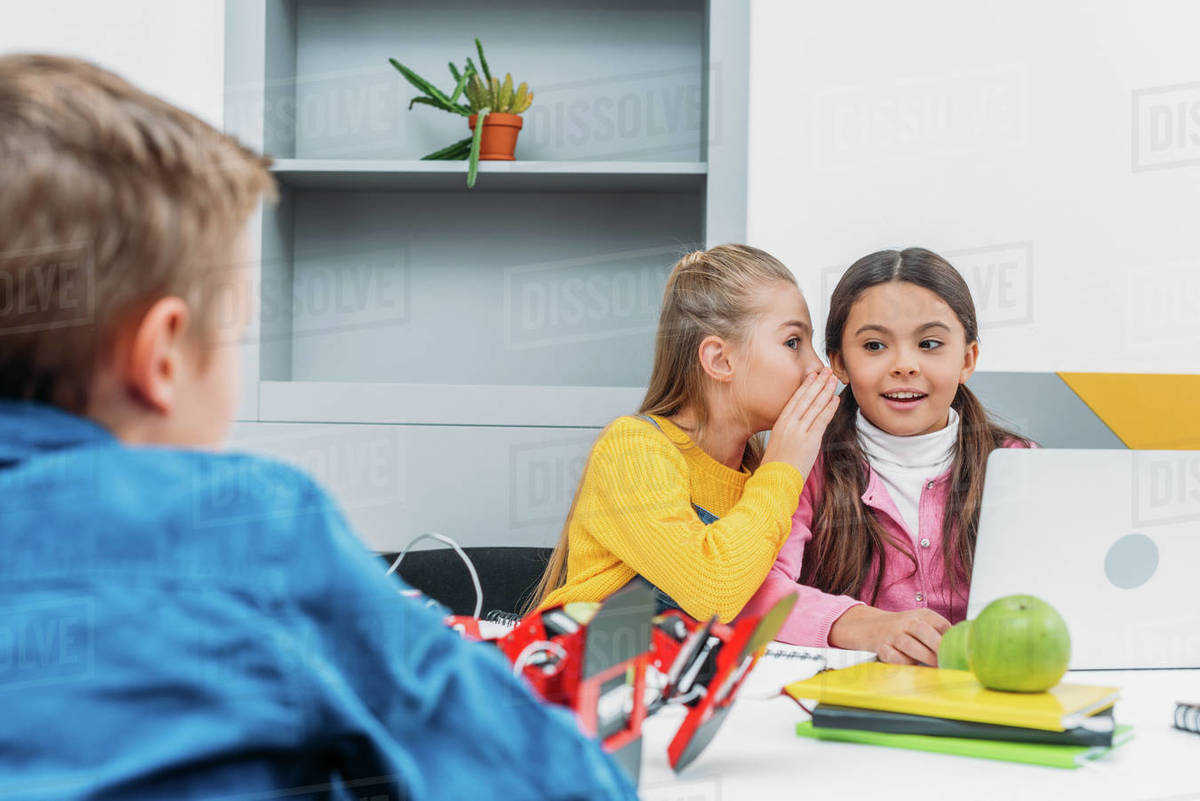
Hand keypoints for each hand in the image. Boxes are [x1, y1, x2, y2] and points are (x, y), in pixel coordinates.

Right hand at [761, 368, 839, 479]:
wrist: (774, 482)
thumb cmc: (776, 468)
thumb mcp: (778, 445)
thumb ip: (788, 433)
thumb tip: (799, 428)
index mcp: (780, 424)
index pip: (794, 400)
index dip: (805, 386)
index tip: (812, 375)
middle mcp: (788, 424)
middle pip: (805, 398)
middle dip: (817, 383)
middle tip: (826, 370)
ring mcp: (799, 431)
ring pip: (814, 406)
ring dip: (825, 391)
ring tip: (833, 379)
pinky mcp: (809, 440)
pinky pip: (821, 420)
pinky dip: (829, 408)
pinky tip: (835, 399)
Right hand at [828, 605, 951, 665]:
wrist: (869, 627)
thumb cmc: (904, 629)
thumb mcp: (923, 623)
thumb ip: (941, 634)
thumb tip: (964, 649)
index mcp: (922, 615)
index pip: (941, 624)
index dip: (951, 639)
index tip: (960, 651)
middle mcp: (906, 622)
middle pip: (923, 631)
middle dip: (937, 647)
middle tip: (948, 660)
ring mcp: (892, 634)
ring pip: (909, 645)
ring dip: (924, 657)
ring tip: (935, 665)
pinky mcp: (882, 647)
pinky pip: (895, 657)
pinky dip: (905, 663)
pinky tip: (912, 664)